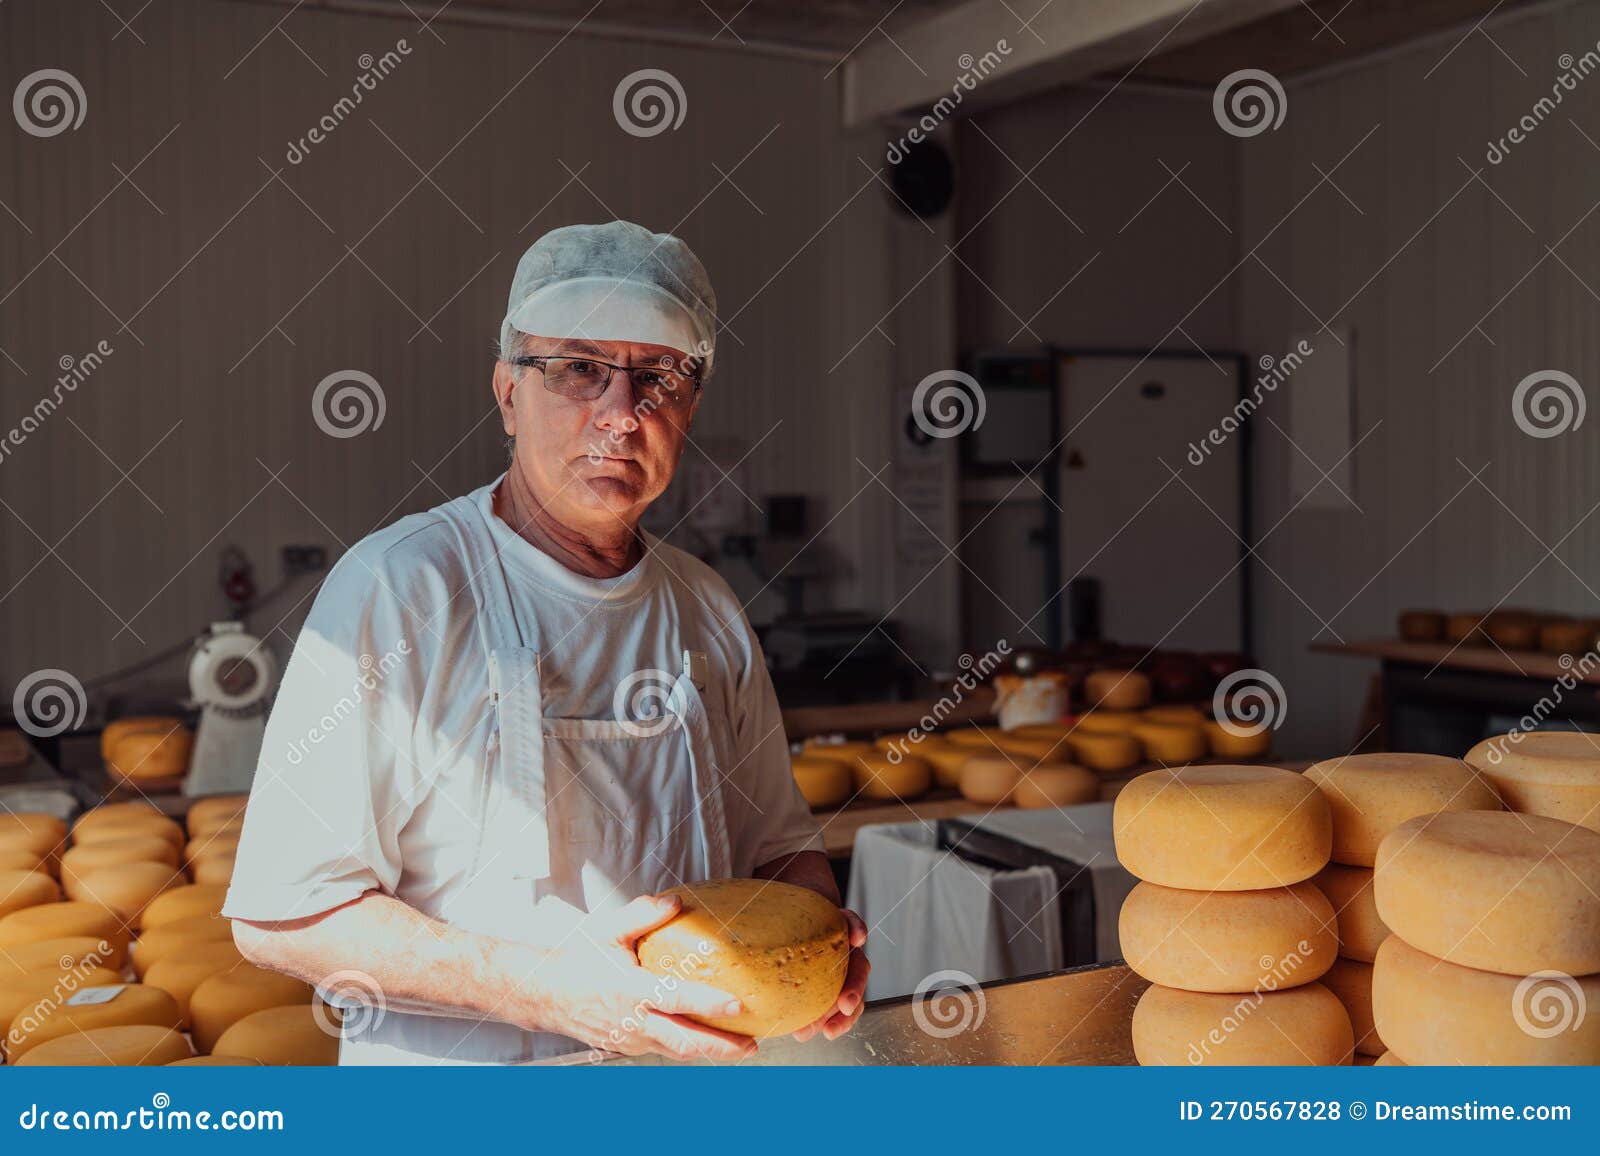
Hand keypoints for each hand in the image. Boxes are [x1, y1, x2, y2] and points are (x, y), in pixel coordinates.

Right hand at [526, 894, 756, 1060]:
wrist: (545, 993)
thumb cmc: (577, 959)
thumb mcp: (606, 930)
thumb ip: (642, 914)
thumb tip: (676, 901)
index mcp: (630, 991)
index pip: (676, 1000)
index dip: (708, 1004)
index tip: (737, 1004)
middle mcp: (633, 1021)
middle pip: (684, 1041)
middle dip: (721, 1047)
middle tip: (752, 1044)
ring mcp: (631, 1039)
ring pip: (677, 1051)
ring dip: (710, 1052)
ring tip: (742, 1047)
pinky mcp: (629, 1046)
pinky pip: (665, 1048)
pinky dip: (690, 1047)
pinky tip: (710, 1041)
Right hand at [792, 907, 868, 1042]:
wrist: (790, 909)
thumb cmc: (784, 946)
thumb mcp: (782, 973)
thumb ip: (782, 998)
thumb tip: (763, 1025)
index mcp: (833, 983)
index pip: (845, 1008)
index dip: (841, 1022)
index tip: (827, 1033)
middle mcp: (843, 966)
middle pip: (854, 989)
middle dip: (848, 1011)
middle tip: (831, 1028)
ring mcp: (844, 943)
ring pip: (860, 964)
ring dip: (855, 984)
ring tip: (846, 1002)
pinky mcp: (842, 918)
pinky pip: (853, 923)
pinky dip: (858, 929)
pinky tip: (858, 938)